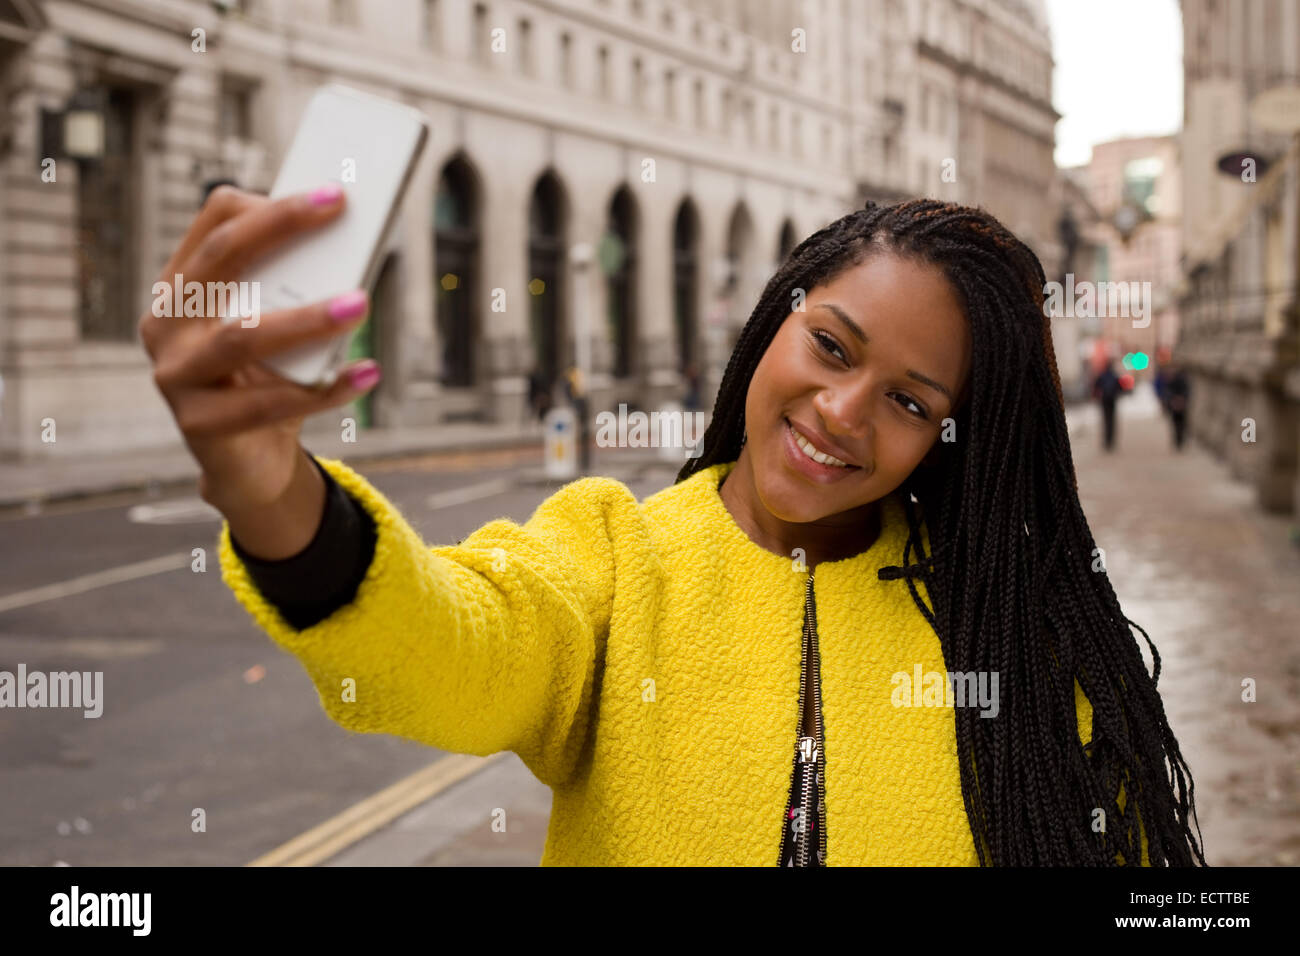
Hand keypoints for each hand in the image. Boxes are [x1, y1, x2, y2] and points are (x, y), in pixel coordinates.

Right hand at [139, 184, 379, 515]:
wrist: (249, 463)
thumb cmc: (268, 380)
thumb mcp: (276, 327)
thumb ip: (292, 291)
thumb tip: (349, 247)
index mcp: (183, 287)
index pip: (216, 225)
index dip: (271, 205)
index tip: (332, 194)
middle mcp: (166, 323)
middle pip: (221, 261)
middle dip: (281, 228)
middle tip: (340, 212)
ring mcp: (175, 375)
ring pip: (242, 336)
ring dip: (306, 318)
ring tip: (360, 304)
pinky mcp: (198, 425)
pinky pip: (268, 404)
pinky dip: (324, 389)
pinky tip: (366, 373)